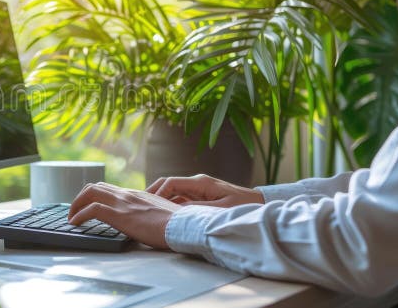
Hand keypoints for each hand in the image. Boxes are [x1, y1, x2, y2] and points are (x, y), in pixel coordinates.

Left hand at [67, 182, 179, 248]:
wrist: (184, 226)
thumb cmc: (177, 225)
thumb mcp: (161, 215)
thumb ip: (149, 213)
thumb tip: (147, 221)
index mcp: (137, 195)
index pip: (109, 188)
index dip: (94, 195)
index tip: (87, 205)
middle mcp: (128, 195)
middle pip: (95, 186)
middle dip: (80, 197)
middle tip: (74, 211)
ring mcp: (123, 203)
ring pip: (90, 192)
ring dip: (76, 204)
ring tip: (71, 217)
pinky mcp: (121, 215)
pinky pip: (92, 209)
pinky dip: (79, 214)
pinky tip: (75, 223)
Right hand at [146, 174, 263, 207]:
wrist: (259, 204)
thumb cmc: (243, 207)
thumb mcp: (221, 210)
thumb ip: (199, 210)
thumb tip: (178, 212)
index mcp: (201, 182)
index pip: (171, 183)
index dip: (157, 193)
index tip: (147, 204)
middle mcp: (197, 182)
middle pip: (167, 185)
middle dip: (152, 194)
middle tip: (138, 205)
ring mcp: (198, 188)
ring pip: (172, 192)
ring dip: (159, 200)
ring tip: (146, 211)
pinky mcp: (200, 196)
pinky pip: (180, 198)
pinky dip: (169, 205)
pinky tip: (162, 215)